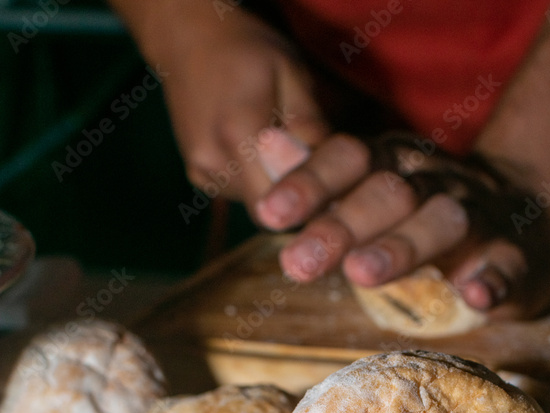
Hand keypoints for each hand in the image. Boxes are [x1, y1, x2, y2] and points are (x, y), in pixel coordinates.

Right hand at [156, 9, 328, 208]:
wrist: (190, 40)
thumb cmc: (249, 51)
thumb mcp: (291, 73)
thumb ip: (309, 123)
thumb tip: (330, 170)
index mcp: (238, 131)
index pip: (281, 197)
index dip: (307, 200)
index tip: (326, 185)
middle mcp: (213, 159)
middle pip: (268, 205)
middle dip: (292, 192)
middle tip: (306, 160)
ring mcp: (201, 170)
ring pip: (253, 201)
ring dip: (272, 184)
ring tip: (276, 145)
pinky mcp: (197, 174)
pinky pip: (236, 192)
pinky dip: (252, 179)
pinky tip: (253, 147)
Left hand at [255, 133, 549, 318]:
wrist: (526, 218)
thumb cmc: (426, 214)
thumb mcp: (373, 187)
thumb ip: (322, 174)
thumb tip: (266, 143)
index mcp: (394, 165)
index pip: (350, 159)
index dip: (310, 182)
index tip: (269, 215)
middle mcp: (435, 182)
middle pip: (389, 193)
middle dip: (341, 225)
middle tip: (297, 263)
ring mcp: (480, 217)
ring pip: (445, 221)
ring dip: (403, 246)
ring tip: (362, 273)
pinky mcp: (515, 258)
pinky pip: (507, 265)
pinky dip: (493, 279)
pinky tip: (475, 294)